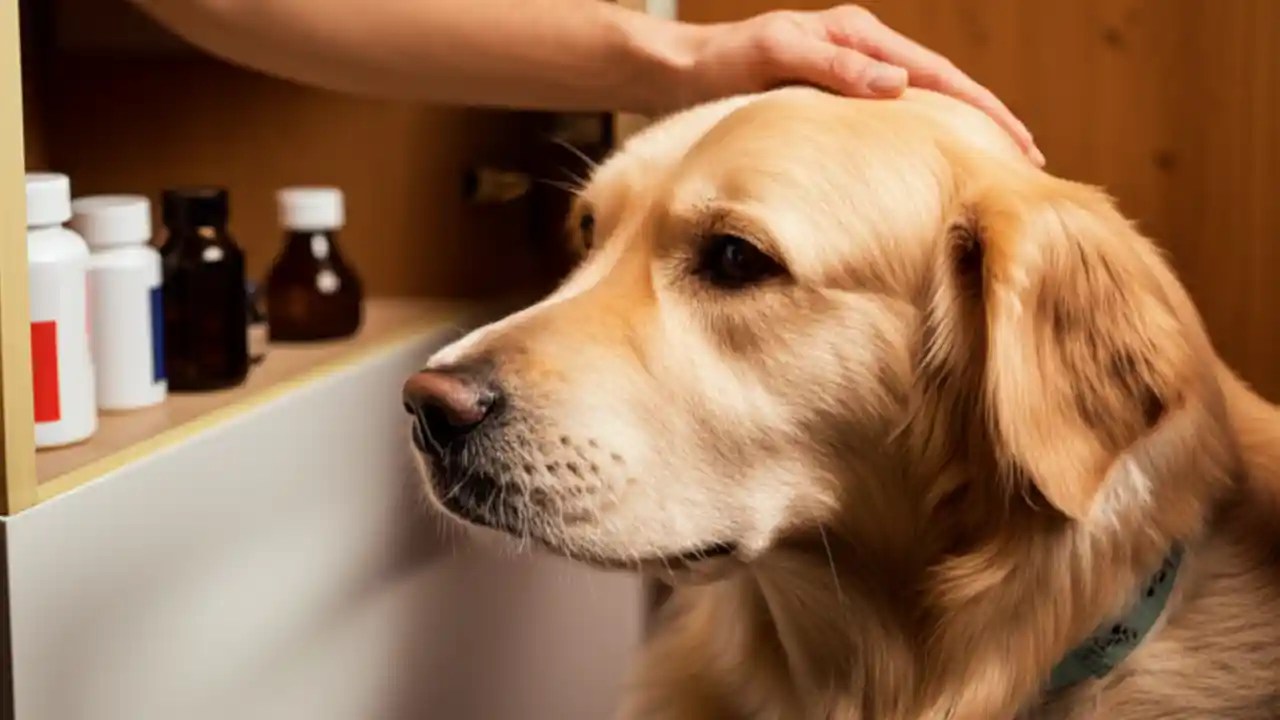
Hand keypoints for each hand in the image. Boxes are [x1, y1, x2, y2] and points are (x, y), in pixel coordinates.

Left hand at [672, 5, 1042, 165]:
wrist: (679, 72)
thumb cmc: (720, 63)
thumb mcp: (773, 55)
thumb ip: (833, 66)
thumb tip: (898, 84)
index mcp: (858, 35)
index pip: (937, 73)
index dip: (980, 108)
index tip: (1017, 142)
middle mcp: (862, 50)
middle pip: (942, 86)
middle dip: (987, 122)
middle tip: (1028, 162)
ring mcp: (851, 73)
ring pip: (922, 104)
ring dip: (959, 132)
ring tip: (995, 167)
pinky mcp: (836, 97)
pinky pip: (893, 118)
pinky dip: (922, 137)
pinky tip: (934, 165)